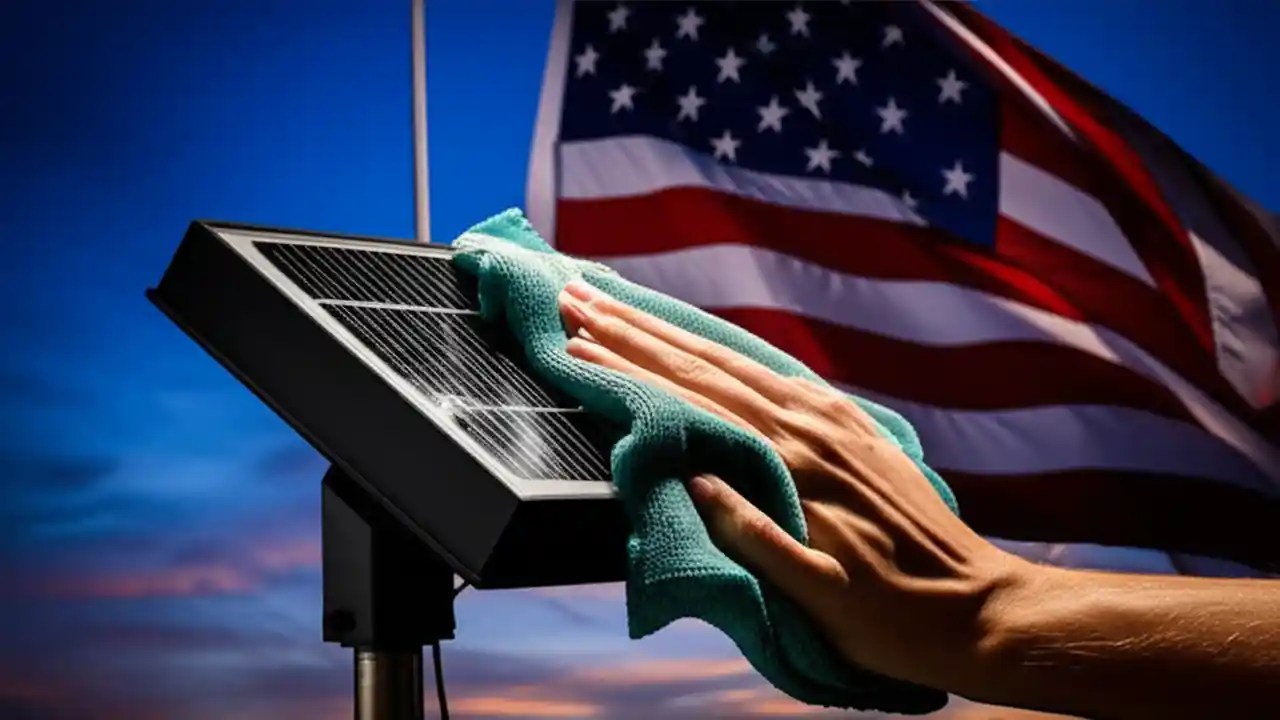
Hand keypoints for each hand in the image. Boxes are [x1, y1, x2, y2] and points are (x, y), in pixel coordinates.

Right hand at [556, 280, 1022, 691]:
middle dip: (634, 329)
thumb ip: (754, 533)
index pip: (692, 404)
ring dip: (670, 330)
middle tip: (577, 297)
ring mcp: (832, 419)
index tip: (575, 343)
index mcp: (794, 465)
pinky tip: (703, 340)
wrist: (978, 607)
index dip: (630, 372)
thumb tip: (693, 475)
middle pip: (704, 364)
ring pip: (734, 359)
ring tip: (618, 305)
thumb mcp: (818, 595)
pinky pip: (773, 371)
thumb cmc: (891, 616)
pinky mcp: (850, 423)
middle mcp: (810, 426)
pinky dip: (724, 348)